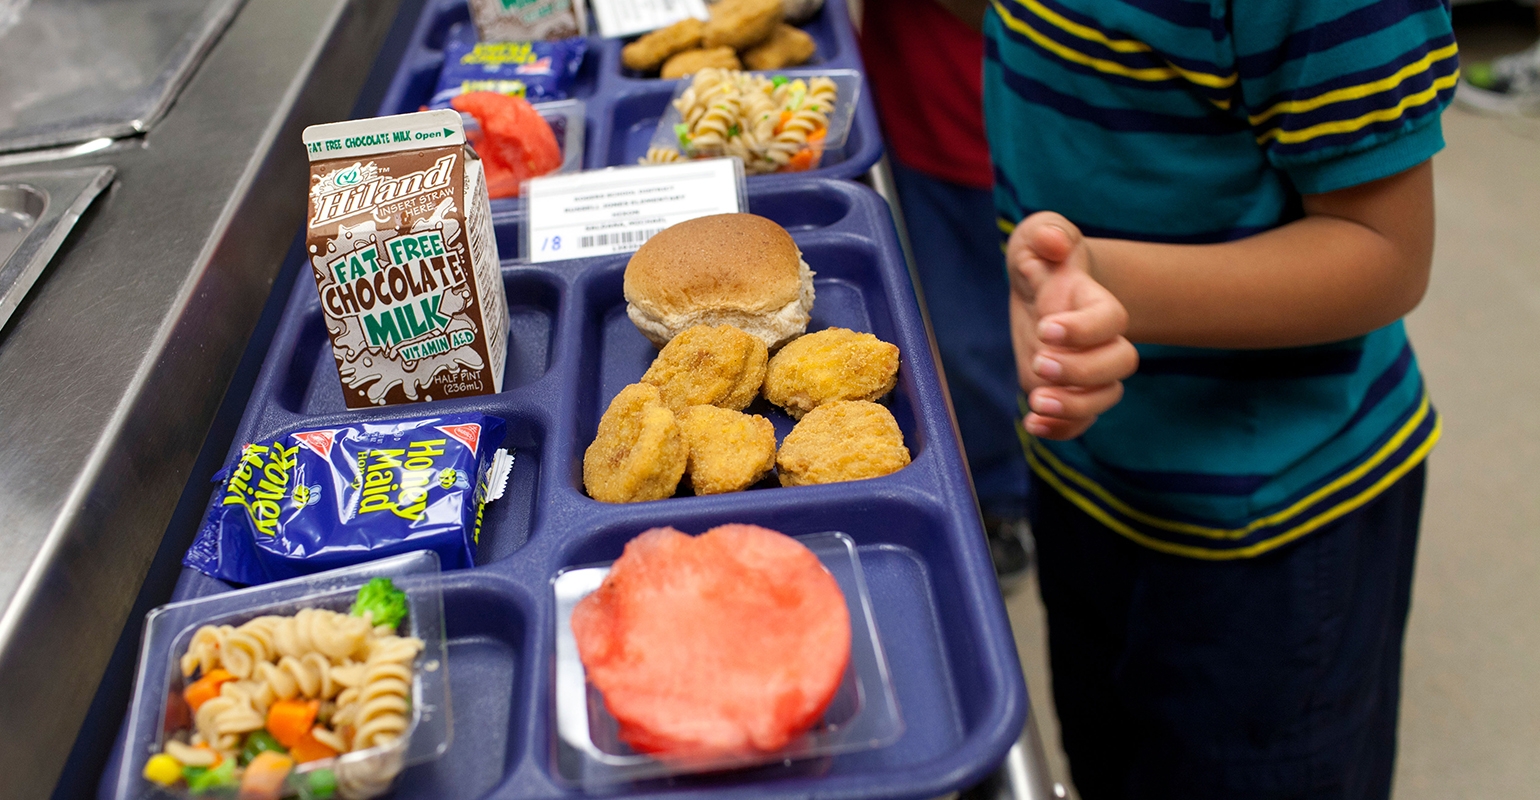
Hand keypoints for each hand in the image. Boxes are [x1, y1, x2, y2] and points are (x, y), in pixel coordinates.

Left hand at [1007, 212, 1137, 439]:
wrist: (1039, 287)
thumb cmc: (1041, 257)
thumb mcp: (1038, 234)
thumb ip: (1047, 232)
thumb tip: (1054, 242)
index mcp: (1096, 302)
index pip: (1111, 320)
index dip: (1085, 329)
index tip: (1046, 327)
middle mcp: (1100, 340)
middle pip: (1119, 364)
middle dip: (1081, 371)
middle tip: (1039, 363)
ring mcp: (1087, 370)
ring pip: (1104, 398)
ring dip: (1073, 406)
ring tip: (1036, 402)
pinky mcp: (1068, 392)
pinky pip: (1080, 422)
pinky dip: (1061, 430)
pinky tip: (1032, 423)